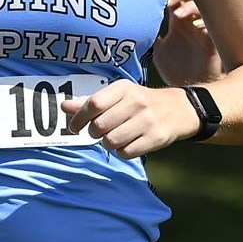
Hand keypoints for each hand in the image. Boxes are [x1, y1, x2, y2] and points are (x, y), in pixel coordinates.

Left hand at [62, 81, 199, 159]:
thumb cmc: (140, 102)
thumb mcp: (118, 96)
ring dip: (108, 144)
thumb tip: (63, 107)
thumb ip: (90, 102)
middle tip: (100, 132)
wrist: (179, 110)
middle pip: (100, 126)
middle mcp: (137, 102)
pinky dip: (122, 152)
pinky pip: (126, 153)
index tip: (74, 127)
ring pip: (111, 142)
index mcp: (124, 88)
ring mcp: (147, 120)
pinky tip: (128, 143)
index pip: (94, 104)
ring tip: (115, 137)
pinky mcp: (156, 138)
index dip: (79, 118)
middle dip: (94, 133)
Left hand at [151, 0, 222, 86]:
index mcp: (178, 24)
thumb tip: (138, 29)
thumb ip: (152, 39)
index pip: (176, 0)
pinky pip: (213, 26)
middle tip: (170, 1)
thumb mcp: (159, 53)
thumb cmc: (175, 71)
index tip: (159, 0)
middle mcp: (190, 24)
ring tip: (179, 14)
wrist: (190, 91)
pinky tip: (196, 26)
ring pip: (202, 7)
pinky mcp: (211, 42)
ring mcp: (201, 32)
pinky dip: (205, 23)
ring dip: (191, 6)